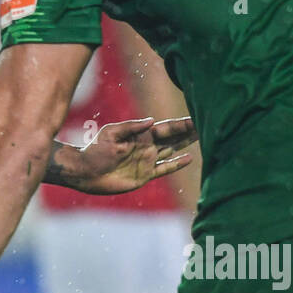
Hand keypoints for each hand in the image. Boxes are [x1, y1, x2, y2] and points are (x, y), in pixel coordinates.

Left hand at [68, 116, 197, 194]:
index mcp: (140, 134)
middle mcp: (147, 146)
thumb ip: (132, 127)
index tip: (196, 118)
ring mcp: (147, 160)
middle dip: (188, 132)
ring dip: (185, 144)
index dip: (180, 124)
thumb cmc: (95, 149)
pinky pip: (164, 168)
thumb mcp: (112, 133)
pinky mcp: (145, 175)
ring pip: (171, 151)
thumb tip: (152, 121)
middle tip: (206, 125)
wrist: (86, 171)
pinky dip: (176, 164)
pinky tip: (189, 158)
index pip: (165, 128)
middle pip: (172, 138)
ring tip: (201, 137)